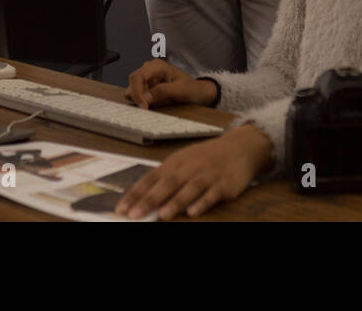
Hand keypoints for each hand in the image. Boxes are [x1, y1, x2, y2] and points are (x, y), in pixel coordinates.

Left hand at [116, 124, 273, 219]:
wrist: (240, 147)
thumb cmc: (206, 159)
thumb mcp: (184, 162)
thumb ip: (165, 179)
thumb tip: (142, 198)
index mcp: (175, 162)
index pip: (151, 178)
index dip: (136, 194)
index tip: (121, 208)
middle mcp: (189, 167)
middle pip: (167, 184)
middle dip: (150, 200)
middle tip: (135, 215)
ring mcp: (207, 174)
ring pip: (189, 189)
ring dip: (174, 202)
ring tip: (161, 215)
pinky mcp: (224, 183)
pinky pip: (212, 194)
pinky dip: (202, 203)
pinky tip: (193, 213)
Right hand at [125, 59, 215, 108]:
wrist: (198, 93)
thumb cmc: (192, 89)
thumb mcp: (181, 90)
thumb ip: (163, 92)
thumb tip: (146, 98)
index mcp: (157, 66)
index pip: (138, 77)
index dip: (137, 92)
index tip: (143, 107)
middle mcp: (149, 70)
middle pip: (133, 83)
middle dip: (138, 97)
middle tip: (148, 109)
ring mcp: (147, 79)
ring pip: (133, 90)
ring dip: (140, 99)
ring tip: (156, 104)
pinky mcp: (147, 88)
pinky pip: (138, 95)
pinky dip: (142, 102)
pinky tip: (154, 104)